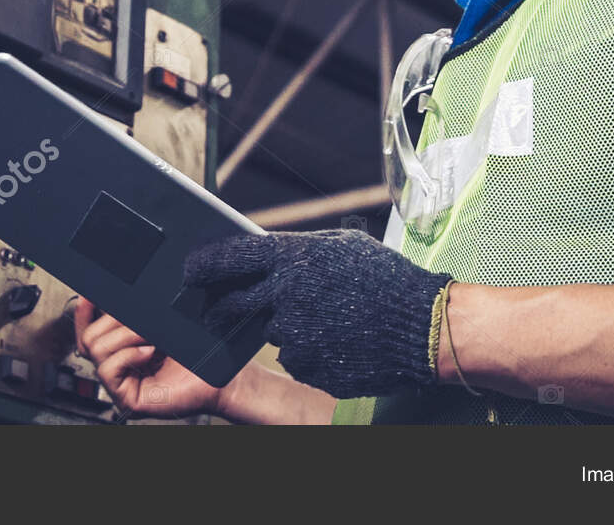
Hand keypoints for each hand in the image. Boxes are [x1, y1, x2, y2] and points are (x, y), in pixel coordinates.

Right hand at [73, 297, 224, 418]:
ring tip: (151, 337)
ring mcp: (122, 386)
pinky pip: (107, 370)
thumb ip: (135, 314)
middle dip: (114, 322)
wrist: (220, 373)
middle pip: (89, 338)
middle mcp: (119, 369)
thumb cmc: (196, 350)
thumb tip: (111, 298)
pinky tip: (150, 352)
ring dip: (125, 336)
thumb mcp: (159, 324)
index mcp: (123, 350)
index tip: (88, 295)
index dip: (84, 313)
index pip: (89, 333)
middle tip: (142, 323)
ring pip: (96, 351)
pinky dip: (128, 355)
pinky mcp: (128, 400)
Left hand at [183, 229, 451, 398]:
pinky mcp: (307, 366)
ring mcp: (294, 335)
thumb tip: (264, 254)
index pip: (228, 257)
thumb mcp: (341, 246)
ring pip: (270, 332)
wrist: (423, 326)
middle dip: (221, 309)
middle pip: (230, 305)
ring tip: (326, 320)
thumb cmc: (386, 278)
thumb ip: (298, 250)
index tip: (190, 271)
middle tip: (221, 310)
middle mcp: (285, 295)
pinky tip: (337, 341)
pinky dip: (308, 351)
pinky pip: (295, 358)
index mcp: (293, 257)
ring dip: (286, 327)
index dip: (203, 265)